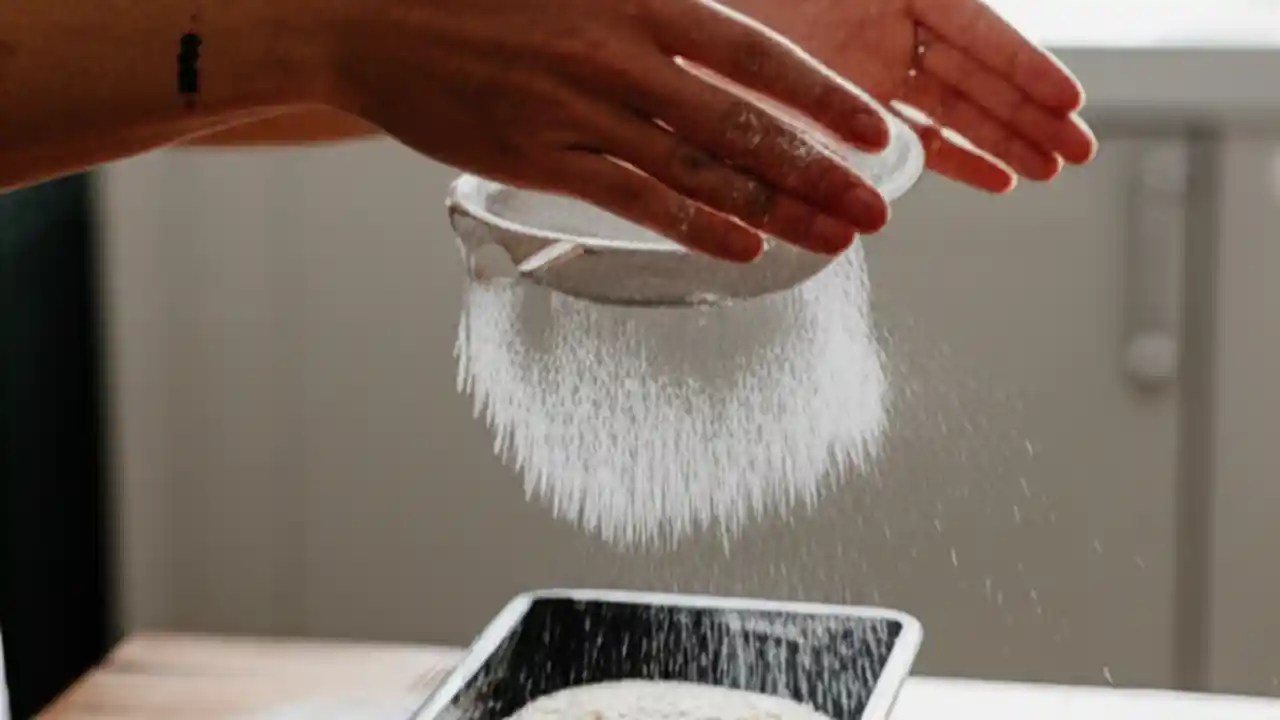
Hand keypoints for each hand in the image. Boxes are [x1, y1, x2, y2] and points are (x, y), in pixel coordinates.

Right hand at [323, 0, 902, 262]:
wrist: (369, 15)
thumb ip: (650, 8)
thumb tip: (714, 44)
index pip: (758, 55)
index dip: (823, 99)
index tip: (875, 133)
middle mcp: (621, 53)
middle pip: (744, 125)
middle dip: (819, 172)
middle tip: (875, 210)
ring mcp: (581, 108)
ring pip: (701, 170)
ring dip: (775, 210)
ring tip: (832, 241)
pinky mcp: (539, 155)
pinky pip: (635, 198)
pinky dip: (695, 227)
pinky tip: (744, 250)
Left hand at [726, 0, 1096, 191]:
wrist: (685, 24)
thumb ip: (901, 4)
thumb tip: (931, 52)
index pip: (975, 28)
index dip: (1024, 66)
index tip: (1070, 102)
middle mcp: (889, 23)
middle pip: (974, 73)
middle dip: (1027, 113)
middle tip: (1077, 154)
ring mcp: (871, 66)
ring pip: (951, 108)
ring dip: (1001, 140)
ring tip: (1047, 172)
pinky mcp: (848, 106)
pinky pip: (911, 134)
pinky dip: (951, 156)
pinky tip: (995, 178)